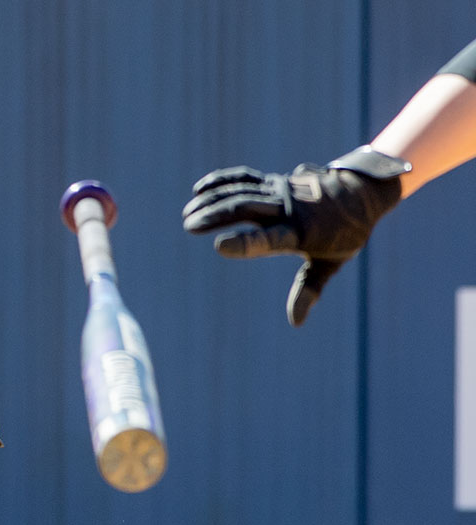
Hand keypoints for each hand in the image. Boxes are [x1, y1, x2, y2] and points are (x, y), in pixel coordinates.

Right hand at [182, 159, 402, 325]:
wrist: (361, 192)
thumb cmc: (345, 234)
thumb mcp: (331, 263)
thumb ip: (309, 290)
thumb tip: (296, 322)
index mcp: (302, 232)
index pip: (269, 238)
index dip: (245, 243)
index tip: (220, 246)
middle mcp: (288, 208)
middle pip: (246, 207)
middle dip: (216, 215)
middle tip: (189, 225)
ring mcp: (280, 190)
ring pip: (241, 191)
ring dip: (212, 201)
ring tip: (188, 215)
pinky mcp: (274, 180)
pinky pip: (244, 178)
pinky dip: (221, 181)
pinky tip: (199, 190)